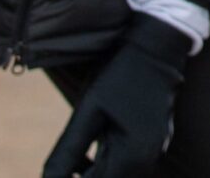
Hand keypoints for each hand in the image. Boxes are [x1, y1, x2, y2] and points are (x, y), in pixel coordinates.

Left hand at [42, 15, 192, 177]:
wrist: (156, 45)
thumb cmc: (120, 74)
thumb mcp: (89, 110)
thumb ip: (69, 150)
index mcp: (134, 156)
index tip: (53, 174)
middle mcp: (148, 159)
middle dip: (81, 176)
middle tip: (58, 169)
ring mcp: (153, 150)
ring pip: (115, 174)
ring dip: (91, 172)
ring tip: (69, 162)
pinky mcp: (151, 140)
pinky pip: (124, 163)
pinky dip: (103, 163)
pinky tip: (87, 153)